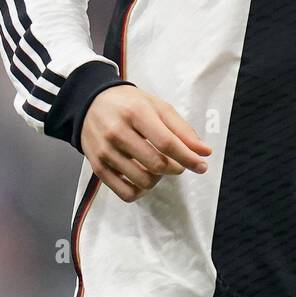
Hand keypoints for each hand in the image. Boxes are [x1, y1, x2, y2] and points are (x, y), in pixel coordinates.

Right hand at [81, 86, 211, 202]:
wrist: (91, 103)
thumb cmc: (130, 104)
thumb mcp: (158, 107)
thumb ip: (182, 129)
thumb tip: (204, 152)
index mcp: (135, 113)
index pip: (166, 143)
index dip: (188, 158)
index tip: (201, 165)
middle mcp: (117, 132)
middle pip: (156, 164)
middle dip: (176, 168)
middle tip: (178, 162)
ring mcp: (105, 151)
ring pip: (143, 181)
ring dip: (159, 179)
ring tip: (159, 167)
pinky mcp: (97, 167)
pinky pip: (125, 193)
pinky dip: (141, 191)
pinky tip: (144, 178)